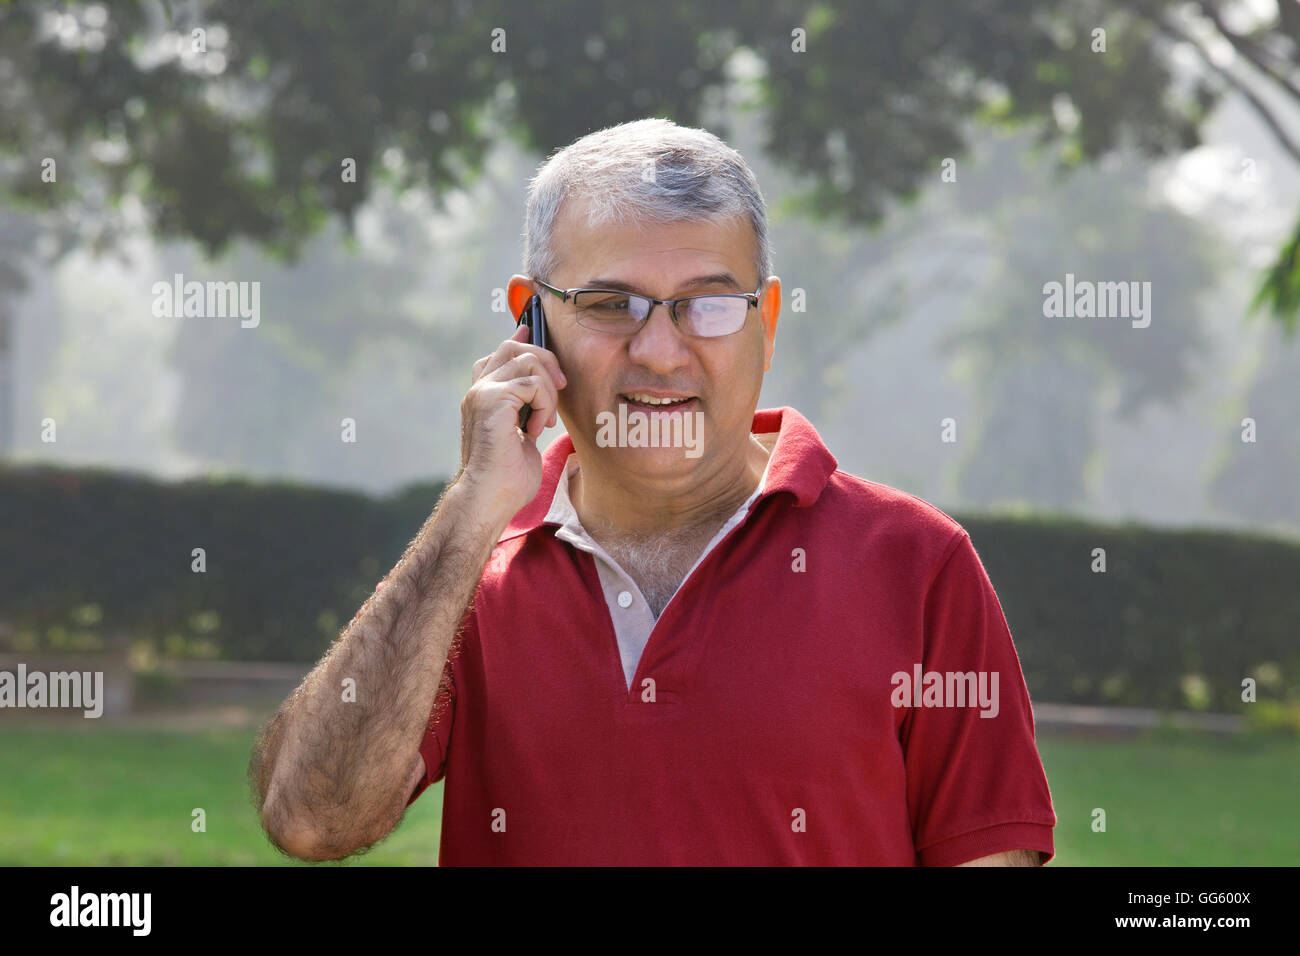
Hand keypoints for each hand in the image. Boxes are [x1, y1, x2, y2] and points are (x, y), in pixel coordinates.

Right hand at [456, 323, 566, 519]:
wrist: (489, 498)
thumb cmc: (507, 478)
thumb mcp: (523, 435)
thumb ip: (529, 409)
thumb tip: (550, 390)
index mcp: (483, 396)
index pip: (500, 354)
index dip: (522, 342)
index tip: (537, 339)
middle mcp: (478, 389)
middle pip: (514, 347)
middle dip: (547, 361)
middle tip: (559, 390)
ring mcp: (482, 392)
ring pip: (528, 360)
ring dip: (547, 390)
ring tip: (544, 421)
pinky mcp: (492, 399)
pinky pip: (533, 383)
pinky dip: (544, 404)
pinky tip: (537, 428)